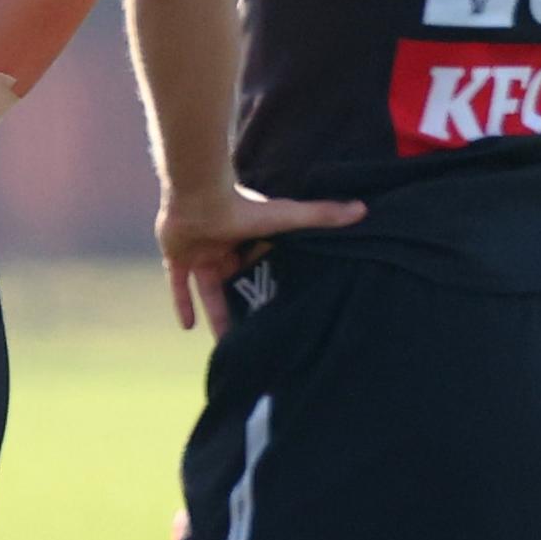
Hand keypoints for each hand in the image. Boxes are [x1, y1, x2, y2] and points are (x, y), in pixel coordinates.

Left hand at [156, 181, 366, 334]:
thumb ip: (322, 215)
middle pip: (236, 282)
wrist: (198, 196)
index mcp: (251, 238)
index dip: (269, 286)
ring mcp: (201, 252)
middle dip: (244, 306)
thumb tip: (363, 210)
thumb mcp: (289, 216)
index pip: (262, 266)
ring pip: (209, 290)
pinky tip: (188, 328)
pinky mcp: (177, 257)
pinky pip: (179, 284)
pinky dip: (181, 302)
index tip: (280, 309)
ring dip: (217, 312)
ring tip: (226, 343)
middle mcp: (226, 246)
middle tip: (254, 336)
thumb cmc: (244, 207)